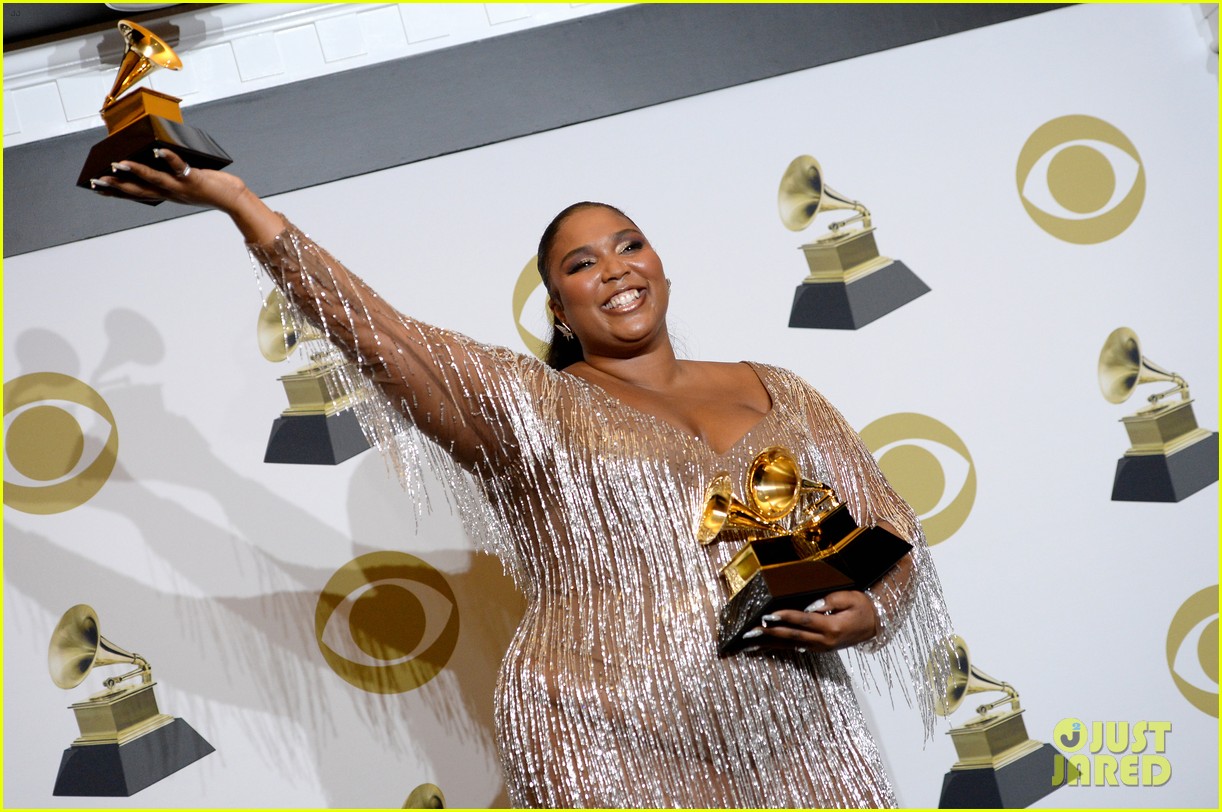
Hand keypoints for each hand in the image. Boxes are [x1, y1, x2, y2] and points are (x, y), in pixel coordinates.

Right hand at [90, 148, 247, 210]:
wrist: (233, 199)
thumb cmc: (210, 188)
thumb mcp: (184, 184)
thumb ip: (169, 175)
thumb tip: (152, 156)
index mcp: (166, 195)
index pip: (137, 195)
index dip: (117, 193)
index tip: (97, 188)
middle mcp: (170, 194)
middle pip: (139, 190)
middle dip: (117, 186)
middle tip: (97, 180)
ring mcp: (181, 187)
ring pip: (154, 180)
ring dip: (136, 172)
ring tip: (118, 164)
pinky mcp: (194, 179)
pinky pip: (179, 167)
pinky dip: (169, 158)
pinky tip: (159, 151)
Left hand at [741, 590, 878, 653]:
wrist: (876, 625)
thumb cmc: (863, 607)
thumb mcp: (851, 597)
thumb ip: (830, 600)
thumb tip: (809, 606)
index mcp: (831, 627)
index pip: (803, 621)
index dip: (784, 617)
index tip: (767, 615)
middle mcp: (823, 641)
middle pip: (791, 636)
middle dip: (768, 634)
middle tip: (748, 633)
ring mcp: (820, 648)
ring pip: (790, 645)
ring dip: (768, 644)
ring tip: (749, 645)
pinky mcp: (818, 648)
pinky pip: (794, 648)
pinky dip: (778, 647)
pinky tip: (764, 647)